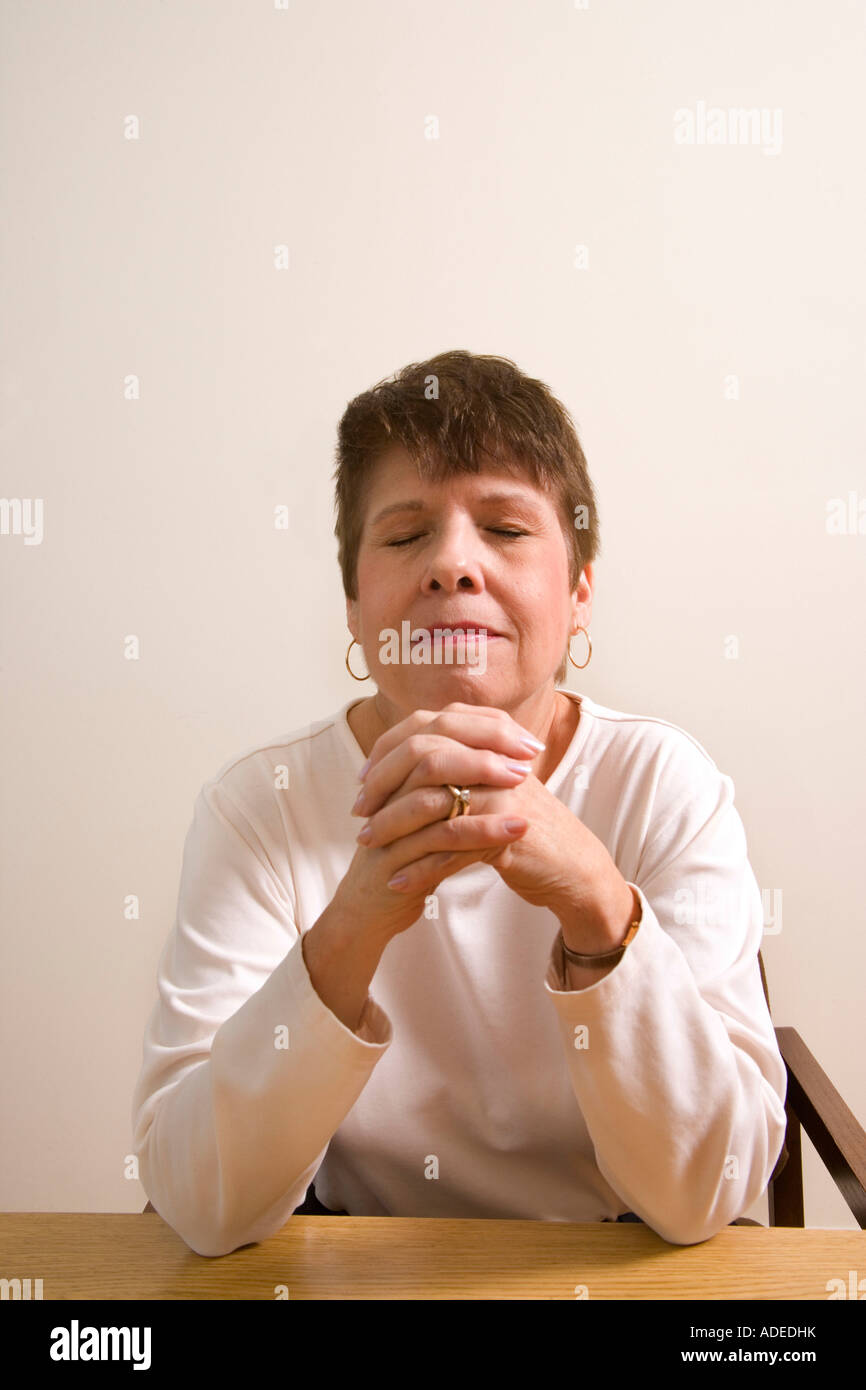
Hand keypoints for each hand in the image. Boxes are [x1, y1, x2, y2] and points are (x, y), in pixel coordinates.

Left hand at [352, 701, 627, 947]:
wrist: (572, 866)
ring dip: (393, 826)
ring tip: (368, 847)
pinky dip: (420, 867)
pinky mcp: (505, 833)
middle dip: (383, 785)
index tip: (363, 779)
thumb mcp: (490, 787)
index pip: (424, 727)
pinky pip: (451, 848)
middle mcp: (495, 758)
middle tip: (359, 812)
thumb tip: (401, 758)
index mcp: (488, 740)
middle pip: (423, 757)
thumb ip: (457, 766)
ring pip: (432, 802)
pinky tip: (399, 881)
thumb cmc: (522, 827)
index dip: (387, 751)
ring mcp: (502, 793)